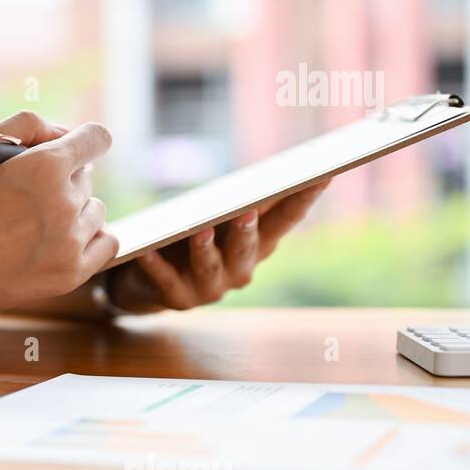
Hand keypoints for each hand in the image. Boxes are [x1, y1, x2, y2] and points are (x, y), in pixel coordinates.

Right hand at [0, 111, 120, 314]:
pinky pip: (106, 244)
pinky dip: (88, 238)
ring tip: (31, 223)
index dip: (82, 140)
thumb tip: (67, 134)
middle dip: (62, 179)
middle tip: (22, 197)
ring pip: (95, 210)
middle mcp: (64, 204)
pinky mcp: (69, 275)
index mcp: (45, 166)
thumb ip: (29, 125)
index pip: (97, 138)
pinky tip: (59, 240)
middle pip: (87, 177)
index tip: (71, 150)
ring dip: (73, 211)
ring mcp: (69, 243)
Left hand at [103, 180, 329, 312]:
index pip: (286, 220)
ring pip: (210, 266)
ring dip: (206, 248)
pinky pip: (167, 280)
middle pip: (249, 247)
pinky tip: (146, 252)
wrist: (152, 282)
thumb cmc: (191, 238)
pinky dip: (157, 265)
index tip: (322, 174)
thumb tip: (262, 169)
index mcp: (258, 246)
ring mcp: (211, 288)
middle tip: (249, 210)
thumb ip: (238, 200)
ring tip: (199, 230)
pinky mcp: (179, 300)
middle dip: (248, 229)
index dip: (304, 199)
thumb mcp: (218, 218)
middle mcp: (241, 270)